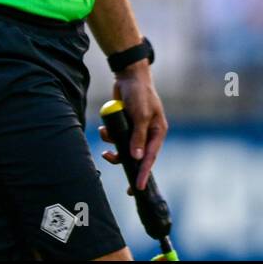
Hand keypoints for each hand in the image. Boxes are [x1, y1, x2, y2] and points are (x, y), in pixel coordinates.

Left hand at [98, 63, 167, 191]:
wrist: (129, 76)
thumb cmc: (139, 94)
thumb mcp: (140, 115)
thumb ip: (138, 136)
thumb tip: (137, 158)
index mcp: (158, 133)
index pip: (151, 158)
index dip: (144, 174)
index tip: (139, 188)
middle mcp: (148, 134)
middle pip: (137, 157)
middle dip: (125, 164)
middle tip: (120, 180)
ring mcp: (135, 130)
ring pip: (123, 147)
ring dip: (112, 145)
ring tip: (105, 135)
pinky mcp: (124, 124)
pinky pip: (116, 136)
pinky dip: (109, 134)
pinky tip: (104, 127)